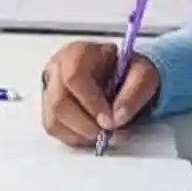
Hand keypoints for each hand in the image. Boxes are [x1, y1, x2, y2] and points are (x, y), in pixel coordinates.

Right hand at [40, 40, 160, 147]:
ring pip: (53, 118)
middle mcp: (58, 69)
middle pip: (59, 101)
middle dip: (86, 124)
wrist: (119, 78)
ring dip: (81, 133)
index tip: (110, 121)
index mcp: (78, 52)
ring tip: (103, 135)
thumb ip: (135, 92)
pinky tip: (92, 134)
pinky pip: (54, 129)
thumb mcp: (143, 74)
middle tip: (109, 133)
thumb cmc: (127, 72)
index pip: (74, 76)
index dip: (91, 102)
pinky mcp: (48, 108)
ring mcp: (50, 89)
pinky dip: (75, 138)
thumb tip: (118, 117)